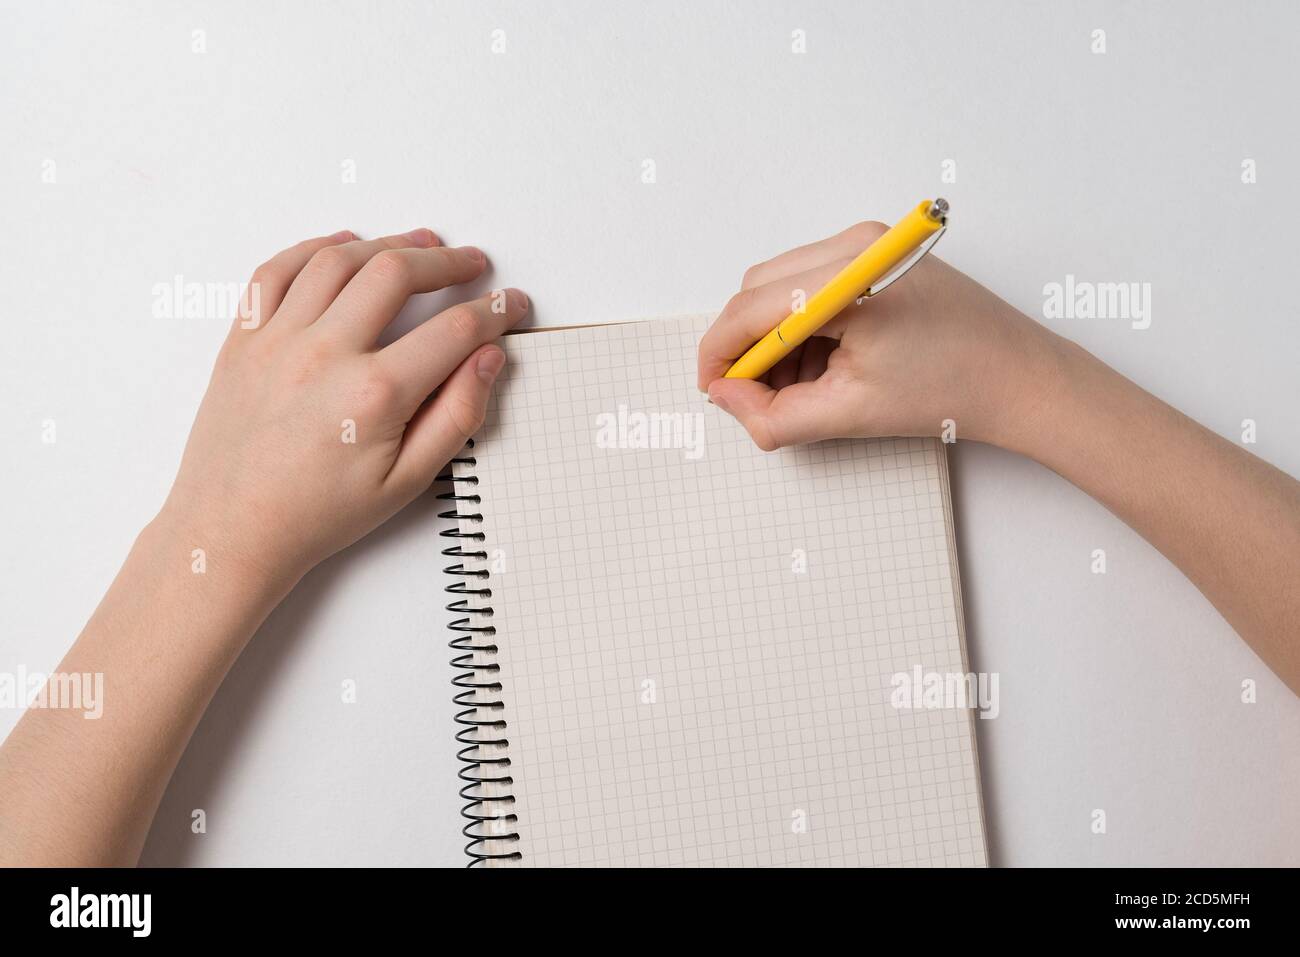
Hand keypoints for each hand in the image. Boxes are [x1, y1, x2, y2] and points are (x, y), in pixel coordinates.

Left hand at [162, 227, 527, 586]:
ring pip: (338, 261)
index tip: (510, 304)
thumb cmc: (317, 514)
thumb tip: (487, 360)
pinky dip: (312, 249)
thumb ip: (457, 416)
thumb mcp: (408, 483)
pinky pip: (276, 271)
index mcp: (374, 395)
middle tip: (471, 263)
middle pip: (396, 274)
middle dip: (446, 261)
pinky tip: (342, 247)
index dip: (495, 309)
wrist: (232, 531)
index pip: (454, 329)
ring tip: (418, 244)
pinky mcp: (244, 340)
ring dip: (386, 244)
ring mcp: (278, 341)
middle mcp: (325, 355)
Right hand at [698, 220, 1066, 452]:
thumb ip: (774, 415)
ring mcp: (867, 244)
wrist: (1019, 378)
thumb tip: (728, 400)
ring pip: (781, 288)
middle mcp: (856, 244)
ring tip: (803, 388)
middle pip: (758, 290)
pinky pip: (811, 285)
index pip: (751, 309)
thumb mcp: (849, 414)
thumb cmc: (955, 389)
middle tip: (755, 397)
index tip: (713, 390)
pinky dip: (802, 328)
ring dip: (775, 339)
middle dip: (747, 347)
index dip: (720, 355)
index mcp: (850, 277)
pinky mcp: (876, 255)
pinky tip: (824, 367)